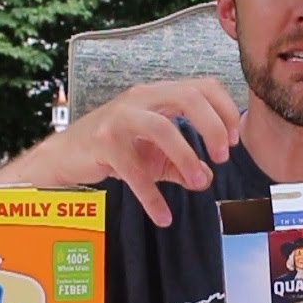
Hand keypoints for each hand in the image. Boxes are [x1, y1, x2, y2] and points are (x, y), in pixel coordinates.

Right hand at [53, 78, 240, 226]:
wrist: (67, 155)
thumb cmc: (115, 149)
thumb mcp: (155, 157)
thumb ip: (184, 166)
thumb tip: (207, 179)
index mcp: (159, 95)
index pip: (202, 86)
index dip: (225, 110)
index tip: (235, 140)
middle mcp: (141, 99)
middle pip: (188, 97)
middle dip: (213, 126)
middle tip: (223, 156)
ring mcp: (119, 118)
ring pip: (162, 128)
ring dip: (185, 156)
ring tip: (197, 181)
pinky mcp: (102, 142)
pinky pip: (133, 170)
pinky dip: (151, 196)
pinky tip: (163, 216)